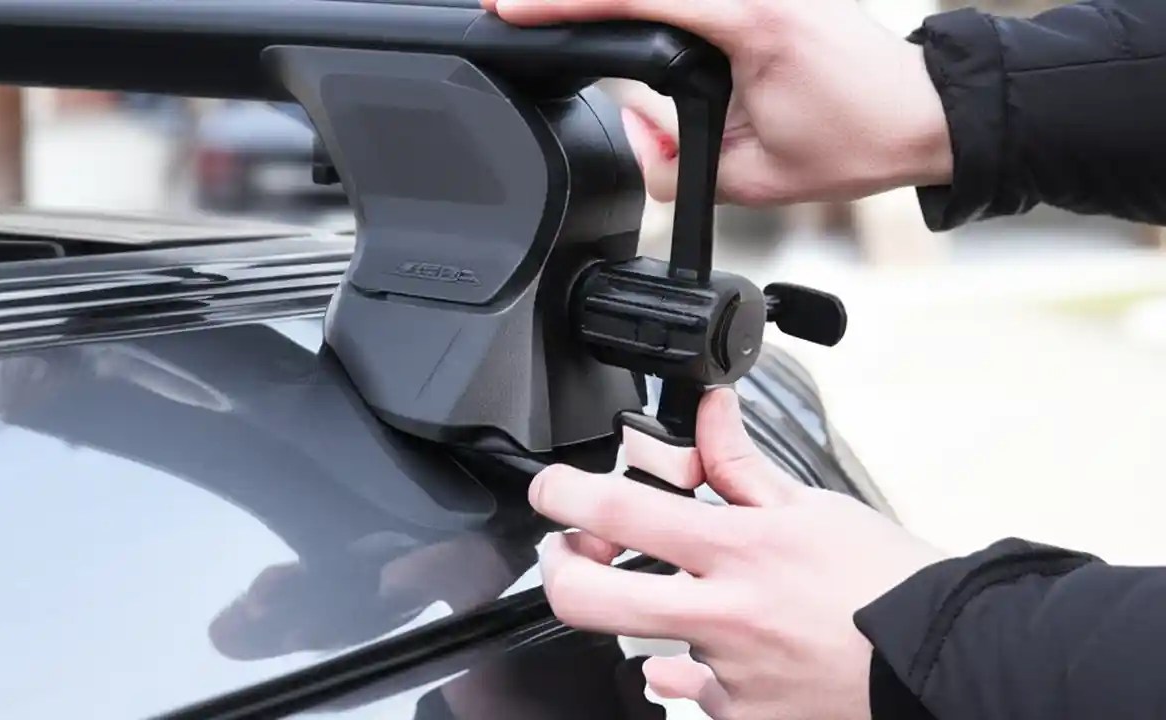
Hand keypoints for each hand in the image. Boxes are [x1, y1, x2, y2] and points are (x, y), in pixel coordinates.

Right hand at [483, 0, 953, 206]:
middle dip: (581, 12)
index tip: (508, 8)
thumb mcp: (754, 179)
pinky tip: (634, 31)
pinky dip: (648, 10)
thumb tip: (632, 135)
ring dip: (620, 20)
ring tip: (591, 35)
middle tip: (515, 11)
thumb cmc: (860, 138)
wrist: (926, 112)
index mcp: (751, 20)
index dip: (562, 2)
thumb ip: (671, 165)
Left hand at [528, 388, 945, 719]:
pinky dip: (699, 668)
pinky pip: (692, 690)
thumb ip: (740, 464)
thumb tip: (709, 412)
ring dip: (650, 615)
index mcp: (739, 548)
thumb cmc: (885, 581)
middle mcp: (722, 615)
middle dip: (559, 569)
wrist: (943, 660)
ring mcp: (726, 675)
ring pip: (643, 645)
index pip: (621, 511)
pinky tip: (727, 649)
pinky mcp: (740, 717)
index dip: (564, 494)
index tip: (550, 489)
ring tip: (689, 595)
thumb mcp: (813, 506)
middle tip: (571, 551)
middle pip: (587, 600)